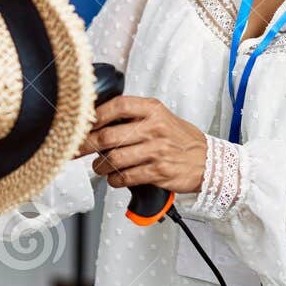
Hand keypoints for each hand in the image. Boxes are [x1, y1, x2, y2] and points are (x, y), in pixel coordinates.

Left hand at [79, 95, 206, 193]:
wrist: (208, 161)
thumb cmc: (181, 140)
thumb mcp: (161, 118)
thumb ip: (135, 117)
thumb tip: (97, 121)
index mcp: (153, 110)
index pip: (118, 106)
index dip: (95, 116)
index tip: (82, 124)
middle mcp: (154, 128)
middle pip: (108, 136)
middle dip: (85, 146)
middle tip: (76, 150)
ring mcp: (157, 151)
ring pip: (114, 159)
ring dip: (100, 166)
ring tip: (100, 167)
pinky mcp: (158, 172)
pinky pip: (126, 177)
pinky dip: (115, 180)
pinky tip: (116, 178)